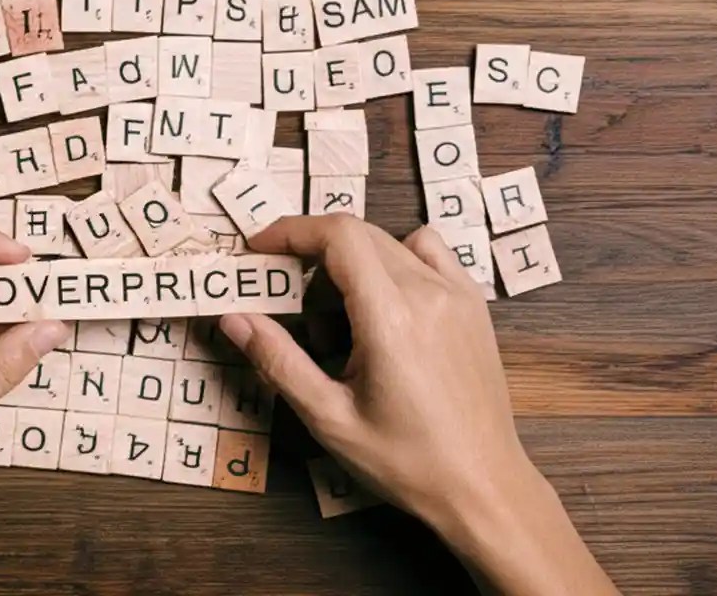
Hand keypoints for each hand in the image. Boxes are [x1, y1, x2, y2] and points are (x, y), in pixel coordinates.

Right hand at [220, 214, 518, 518]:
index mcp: (391, 318)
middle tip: (285, 295)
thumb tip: (234, 319)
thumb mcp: (330, 418)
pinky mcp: (473, 305)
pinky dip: (393, 262)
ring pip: (389, 242)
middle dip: (311, 252)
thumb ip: (279, 361)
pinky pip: (428, 254)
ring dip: (350, 260)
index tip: (260, 249)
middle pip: (359, 234)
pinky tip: (382, 307)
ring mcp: (458, 295)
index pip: (338, 235)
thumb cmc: (407, 461)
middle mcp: (429, 293)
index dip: (292, 230)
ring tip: (335, 316)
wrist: (482, 485)